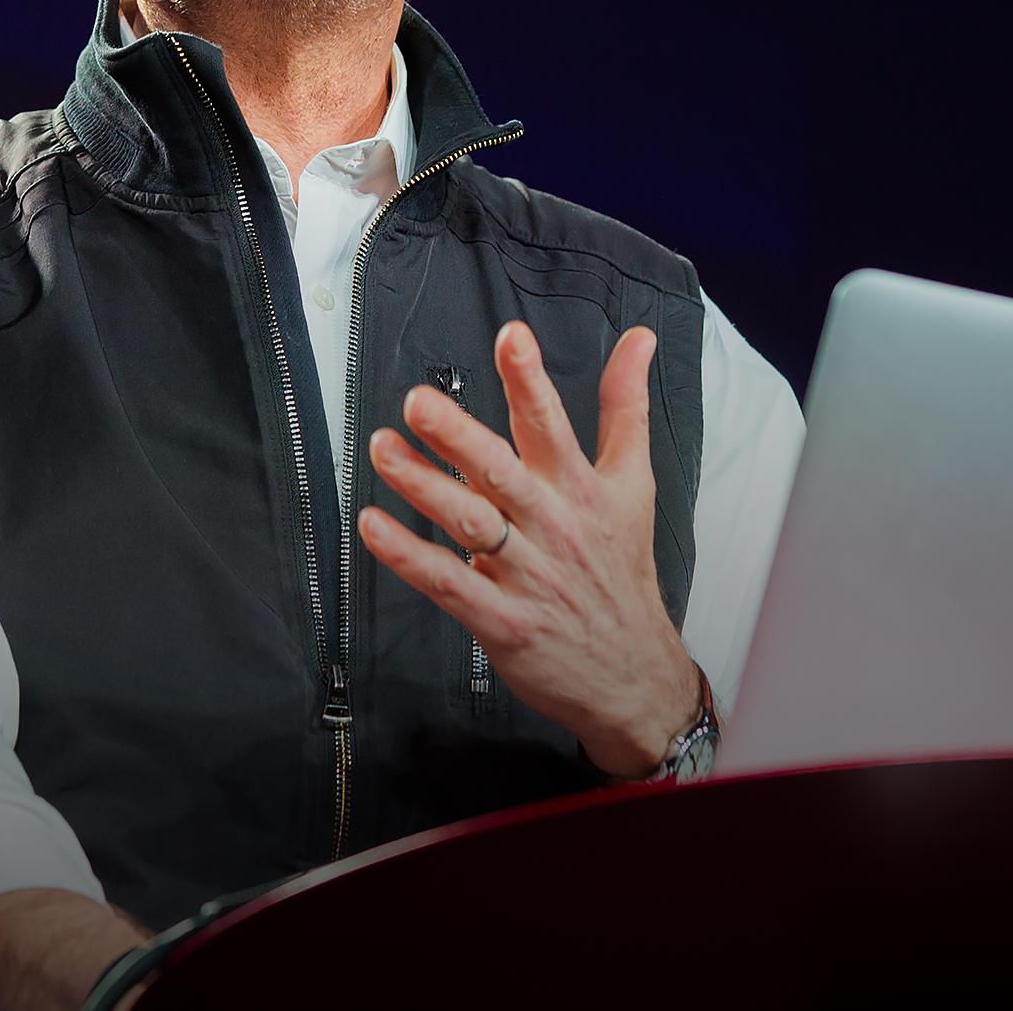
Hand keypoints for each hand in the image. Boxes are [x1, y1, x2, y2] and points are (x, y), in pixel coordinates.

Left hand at [355, 320, 698, 777]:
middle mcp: (553, 526)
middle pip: (502, 472)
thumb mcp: (634, 485)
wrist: (635, 674)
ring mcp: (527, 574)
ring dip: (423, 485)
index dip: (531, 381)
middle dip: (459, 435)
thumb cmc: (622, 572)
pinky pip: (449, 584)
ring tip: (383, 450)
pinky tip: (373, 528)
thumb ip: (626, 408)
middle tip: (418, 402)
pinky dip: (410, 556)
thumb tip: (639, 342)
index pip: (553, 425)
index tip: (511, 339)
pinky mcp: (503, 619)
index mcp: (581, 490)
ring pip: (470, 523)